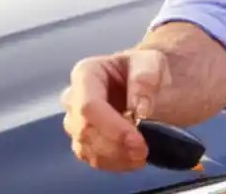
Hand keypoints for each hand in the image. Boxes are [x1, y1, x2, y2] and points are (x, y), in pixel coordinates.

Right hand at [62, 49, 169, 171]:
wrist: (150, 80)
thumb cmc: (147, 67)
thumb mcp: (152, 62)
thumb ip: (145, 79)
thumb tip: (138, 109)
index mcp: (86, 73)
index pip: (88, 106)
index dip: (110, 126)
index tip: (136, 139)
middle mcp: (74, 98)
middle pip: (84, 130)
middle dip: (114, 145)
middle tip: (143, 151)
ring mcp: (76, 122)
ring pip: (86, 148)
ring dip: (115, 157)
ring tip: (142, 156)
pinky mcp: (85, 140)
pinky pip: (93, 159)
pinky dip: (114, 163)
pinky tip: (134, 160)